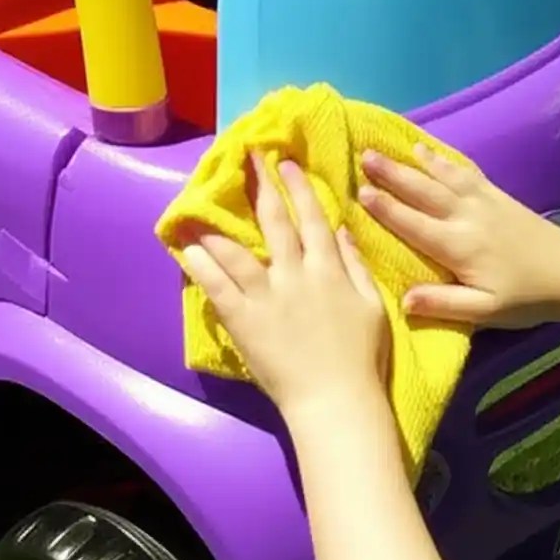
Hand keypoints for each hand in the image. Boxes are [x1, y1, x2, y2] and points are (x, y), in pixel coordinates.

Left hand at [181, 155, 390, 418]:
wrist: (337, 401)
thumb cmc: (361, 358)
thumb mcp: (372, 306)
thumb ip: (356, 266)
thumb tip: (342, 231)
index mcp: (329, 271)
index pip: (312, 219)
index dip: (299, 188)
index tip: (285, 162)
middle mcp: (296, 276)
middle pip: (274, 223)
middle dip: (260, 186)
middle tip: (245, 158)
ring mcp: (267, 297)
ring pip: (237, 252)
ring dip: (216, 226)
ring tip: (196, 206)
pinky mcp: (244, 321)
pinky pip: (217, 287)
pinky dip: (201, 266)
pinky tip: (186, 249)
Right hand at [359, 144, 559, 328]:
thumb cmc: (527, 297)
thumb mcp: (486, 311)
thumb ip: (444, 303)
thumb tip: (403, 300)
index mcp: (459, 248)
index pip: (414, 225)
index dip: (386, 209)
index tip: (359, 192)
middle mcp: (466, 219)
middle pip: (422, 193)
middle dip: (391, 175)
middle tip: (362, 156)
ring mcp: (482, 202)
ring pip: (439, 178)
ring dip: (408, 162)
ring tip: (381, 147)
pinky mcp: (495, 195)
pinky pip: (463, 172)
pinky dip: (440, 159)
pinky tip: (423, 149)